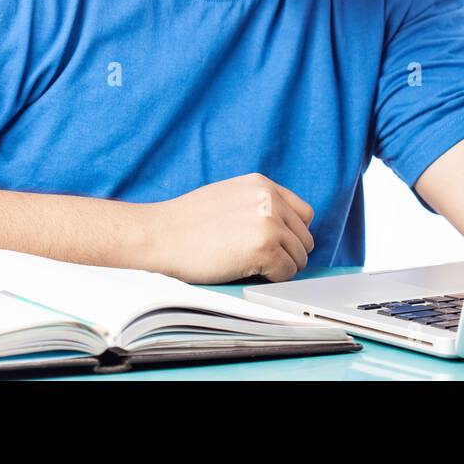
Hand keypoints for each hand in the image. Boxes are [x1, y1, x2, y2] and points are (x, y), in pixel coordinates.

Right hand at [141, 173, 315, 283]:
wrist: (158, 235)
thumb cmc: (186, 223)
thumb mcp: (229, 197)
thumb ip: (257, 206)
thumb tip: (284, 229)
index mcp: (262, 184)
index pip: (303, 214)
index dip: (290, 234)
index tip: (274, 246)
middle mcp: (270, 198)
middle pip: (305, 238)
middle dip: (287, 253)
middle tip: (259, 262)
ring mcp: (269, 222)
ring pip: (299, 257)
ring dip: (280, 268)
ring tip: (249, 266)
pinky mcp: (264, 247)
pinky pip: (287, 273)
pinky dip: (272, 279)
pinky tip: (247, 272)